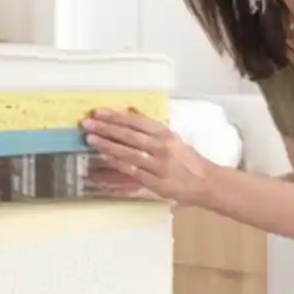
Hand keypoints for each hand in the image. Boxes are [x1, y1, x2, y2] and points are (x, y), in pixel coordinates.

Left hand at [80, 107, 212, 205]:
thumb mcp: (172, 139)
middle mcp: (162, 147)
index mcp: (165, 134)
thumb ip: (151, 127)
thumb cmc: (186, 159)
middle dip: (107, 128)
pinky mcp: (156, 183)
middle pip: (130, 135)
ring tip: (91, 139)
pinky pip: (133, 172)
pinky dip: (118, 165)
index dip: (117, 116)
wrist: (206, 182)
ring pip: (129, 153)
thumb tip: (131, 110)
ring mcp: (158, 165)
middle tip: (88, 123)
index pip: (137, 121)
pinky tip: (105, 159)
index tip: (99, 112)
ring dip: (108, 145)